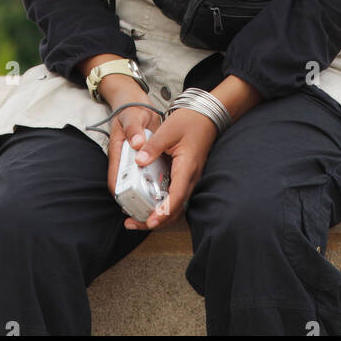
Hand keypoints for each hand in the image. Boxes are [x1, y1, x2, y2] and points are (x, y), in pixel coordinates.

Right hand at [102, 76, 163, 208]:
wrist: (138, 109)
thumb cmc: (131, 112)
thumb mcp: (131, 117)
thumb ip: (133, 129)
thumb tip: (136, 143)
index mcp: (118, 156)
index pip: (115, 181)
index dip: (122, 196)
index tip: (131, 206)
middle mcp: (126, 165)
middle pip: (127, 192)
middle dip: (137, 206)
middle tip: (150, 217)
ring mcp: (136, 167)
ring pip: (140, 191)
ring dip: (150, 203)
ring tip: (162, 215)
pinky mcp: (148, 166)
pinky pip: (152, 183)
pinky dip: (160, 192)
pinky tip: (171, 199)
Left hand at [122, 107, 217, 232]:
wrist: (206, 116)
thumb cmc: (191, 121)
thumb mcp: (168, 130)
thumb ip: (153, 146)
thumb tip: (139, 160)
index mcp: (187, 167)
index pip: (177, 197)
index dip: (164, 212)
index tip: (151, 221)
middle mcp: (190, 177)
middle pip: (175, 209)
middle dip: (156, 221)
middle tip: (134, 223)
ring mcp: (188, 179)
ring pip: (175, 206)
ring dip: (158, 216)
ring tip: (137, 219)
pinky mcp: (184, 177)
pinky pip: (174, 197)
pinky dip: (162, 205)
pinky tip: (147, 204)